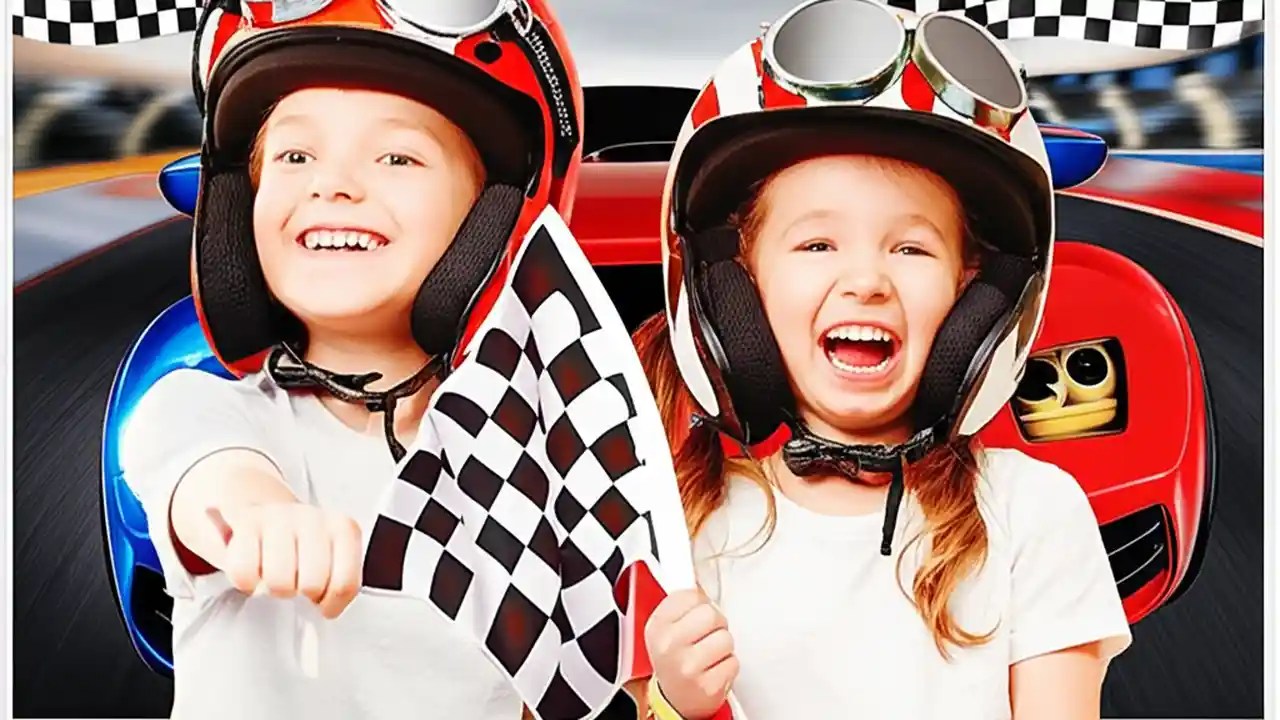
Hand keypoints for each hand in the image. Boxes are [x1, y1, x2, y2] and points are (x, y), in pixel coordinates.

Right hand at [207, 503, 363, 618]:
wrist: (271, 516)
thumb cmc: (303, 547)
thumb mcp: (333, 561)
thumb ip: (339, 586)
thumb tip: (328, 611)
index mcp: (343, 529)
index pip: (344, 584)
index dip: (329, 604)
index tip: (321, 600)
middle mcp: (313, 519)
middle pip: (311, 584)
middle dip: (302, 594)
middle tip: (297, 585)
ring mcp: (279, 517)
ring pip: (278, 581)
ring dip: (276, 588)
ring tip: (277, 577)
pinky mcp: (247, 522)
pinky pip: (244, 572)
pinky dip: (247, 582)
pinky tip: (256, 572)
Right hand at [645, 589, 737, 719]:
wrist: (676, 699)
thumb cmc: (675, 660)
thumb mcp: (667, 627)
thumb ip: (681, 602)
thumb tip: (696, 577)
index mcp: (657, 626)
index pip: (689, 595)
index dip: (700, 602)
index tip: (696, 609)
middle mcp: (669, 646)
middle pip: (711, 614)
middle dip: (715, 623)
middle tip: (705, 634)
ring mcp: (689, 667)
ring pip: (726, 638)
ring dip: (723, 646)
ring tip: (709, 654)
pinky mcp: (708, 685)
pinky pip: (733, 662)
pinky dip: (728, 665)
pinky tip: (713, 669)